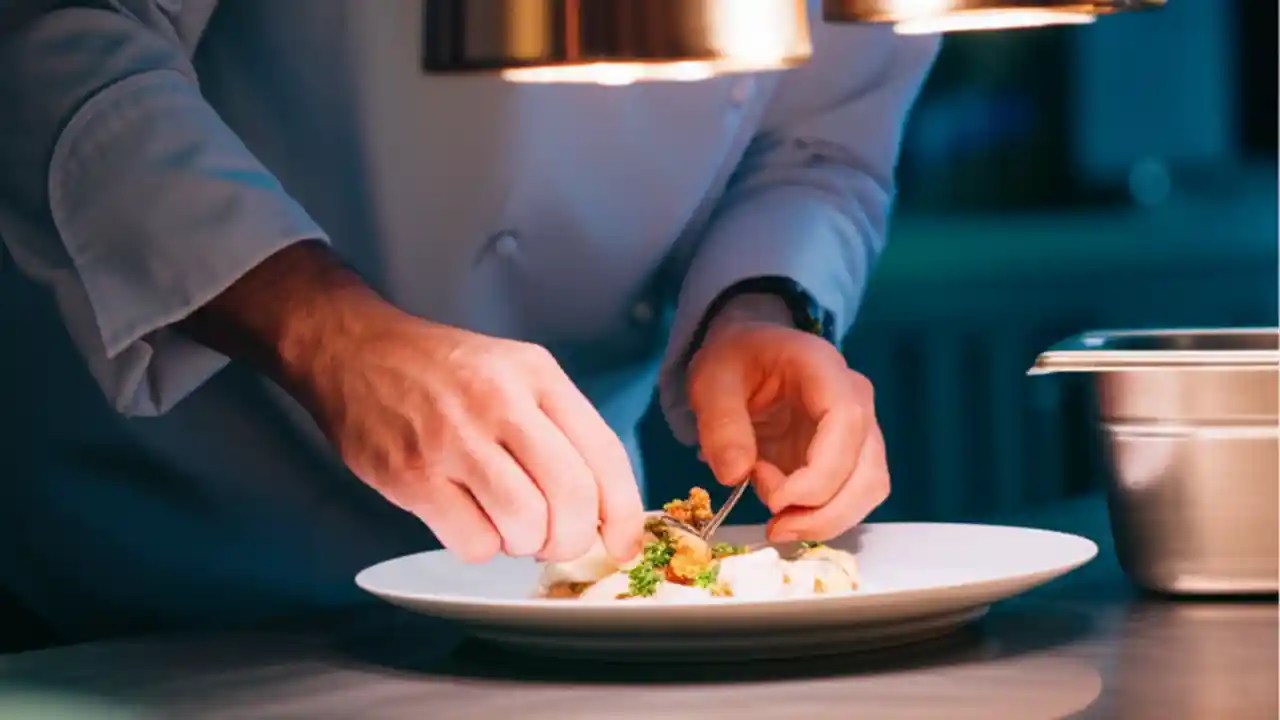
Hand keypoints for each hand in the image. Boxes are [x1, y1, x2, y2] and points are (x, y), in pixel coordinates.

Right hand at [183, 243, 643, 563]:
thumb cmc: (444, 372)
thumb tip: (603, 509)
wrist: (355, 351)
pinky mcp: (412, 475)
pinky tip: (469, 520)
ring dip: (524, 543)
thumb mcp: (515, 372)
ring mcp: (453, 440)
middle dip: (573, 538)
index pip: (603, 453)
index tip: (623, 543)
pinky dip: (481, 547)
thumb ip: (560, 428)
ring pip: (525, 524)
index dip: (623, 512)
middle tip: (555, 541)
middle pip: (571, 496)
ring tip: (508, 525)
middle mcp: (500, 403)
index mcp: (536, 375)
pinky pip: (473, 542)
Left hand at [687, 320, 887, 541]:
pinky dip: (823, 518)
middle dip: (824, 511)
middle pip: (866, 469)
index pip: (847, 422)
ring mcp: (859, 431)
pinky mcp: (850, 459)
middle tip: (774, 526)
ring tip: (777, 521)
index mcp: (823, 368)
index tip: (777, 500)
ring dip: (826, 520)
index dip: (820, 473)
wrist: (746, 357)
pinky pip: (853, 498)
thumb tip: (735, 475)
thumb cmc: (734, 362)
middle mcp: (856, 399)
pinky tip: (785, 514)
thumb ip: (721, 425)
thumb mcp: (711, 383)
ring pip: (868, 489)